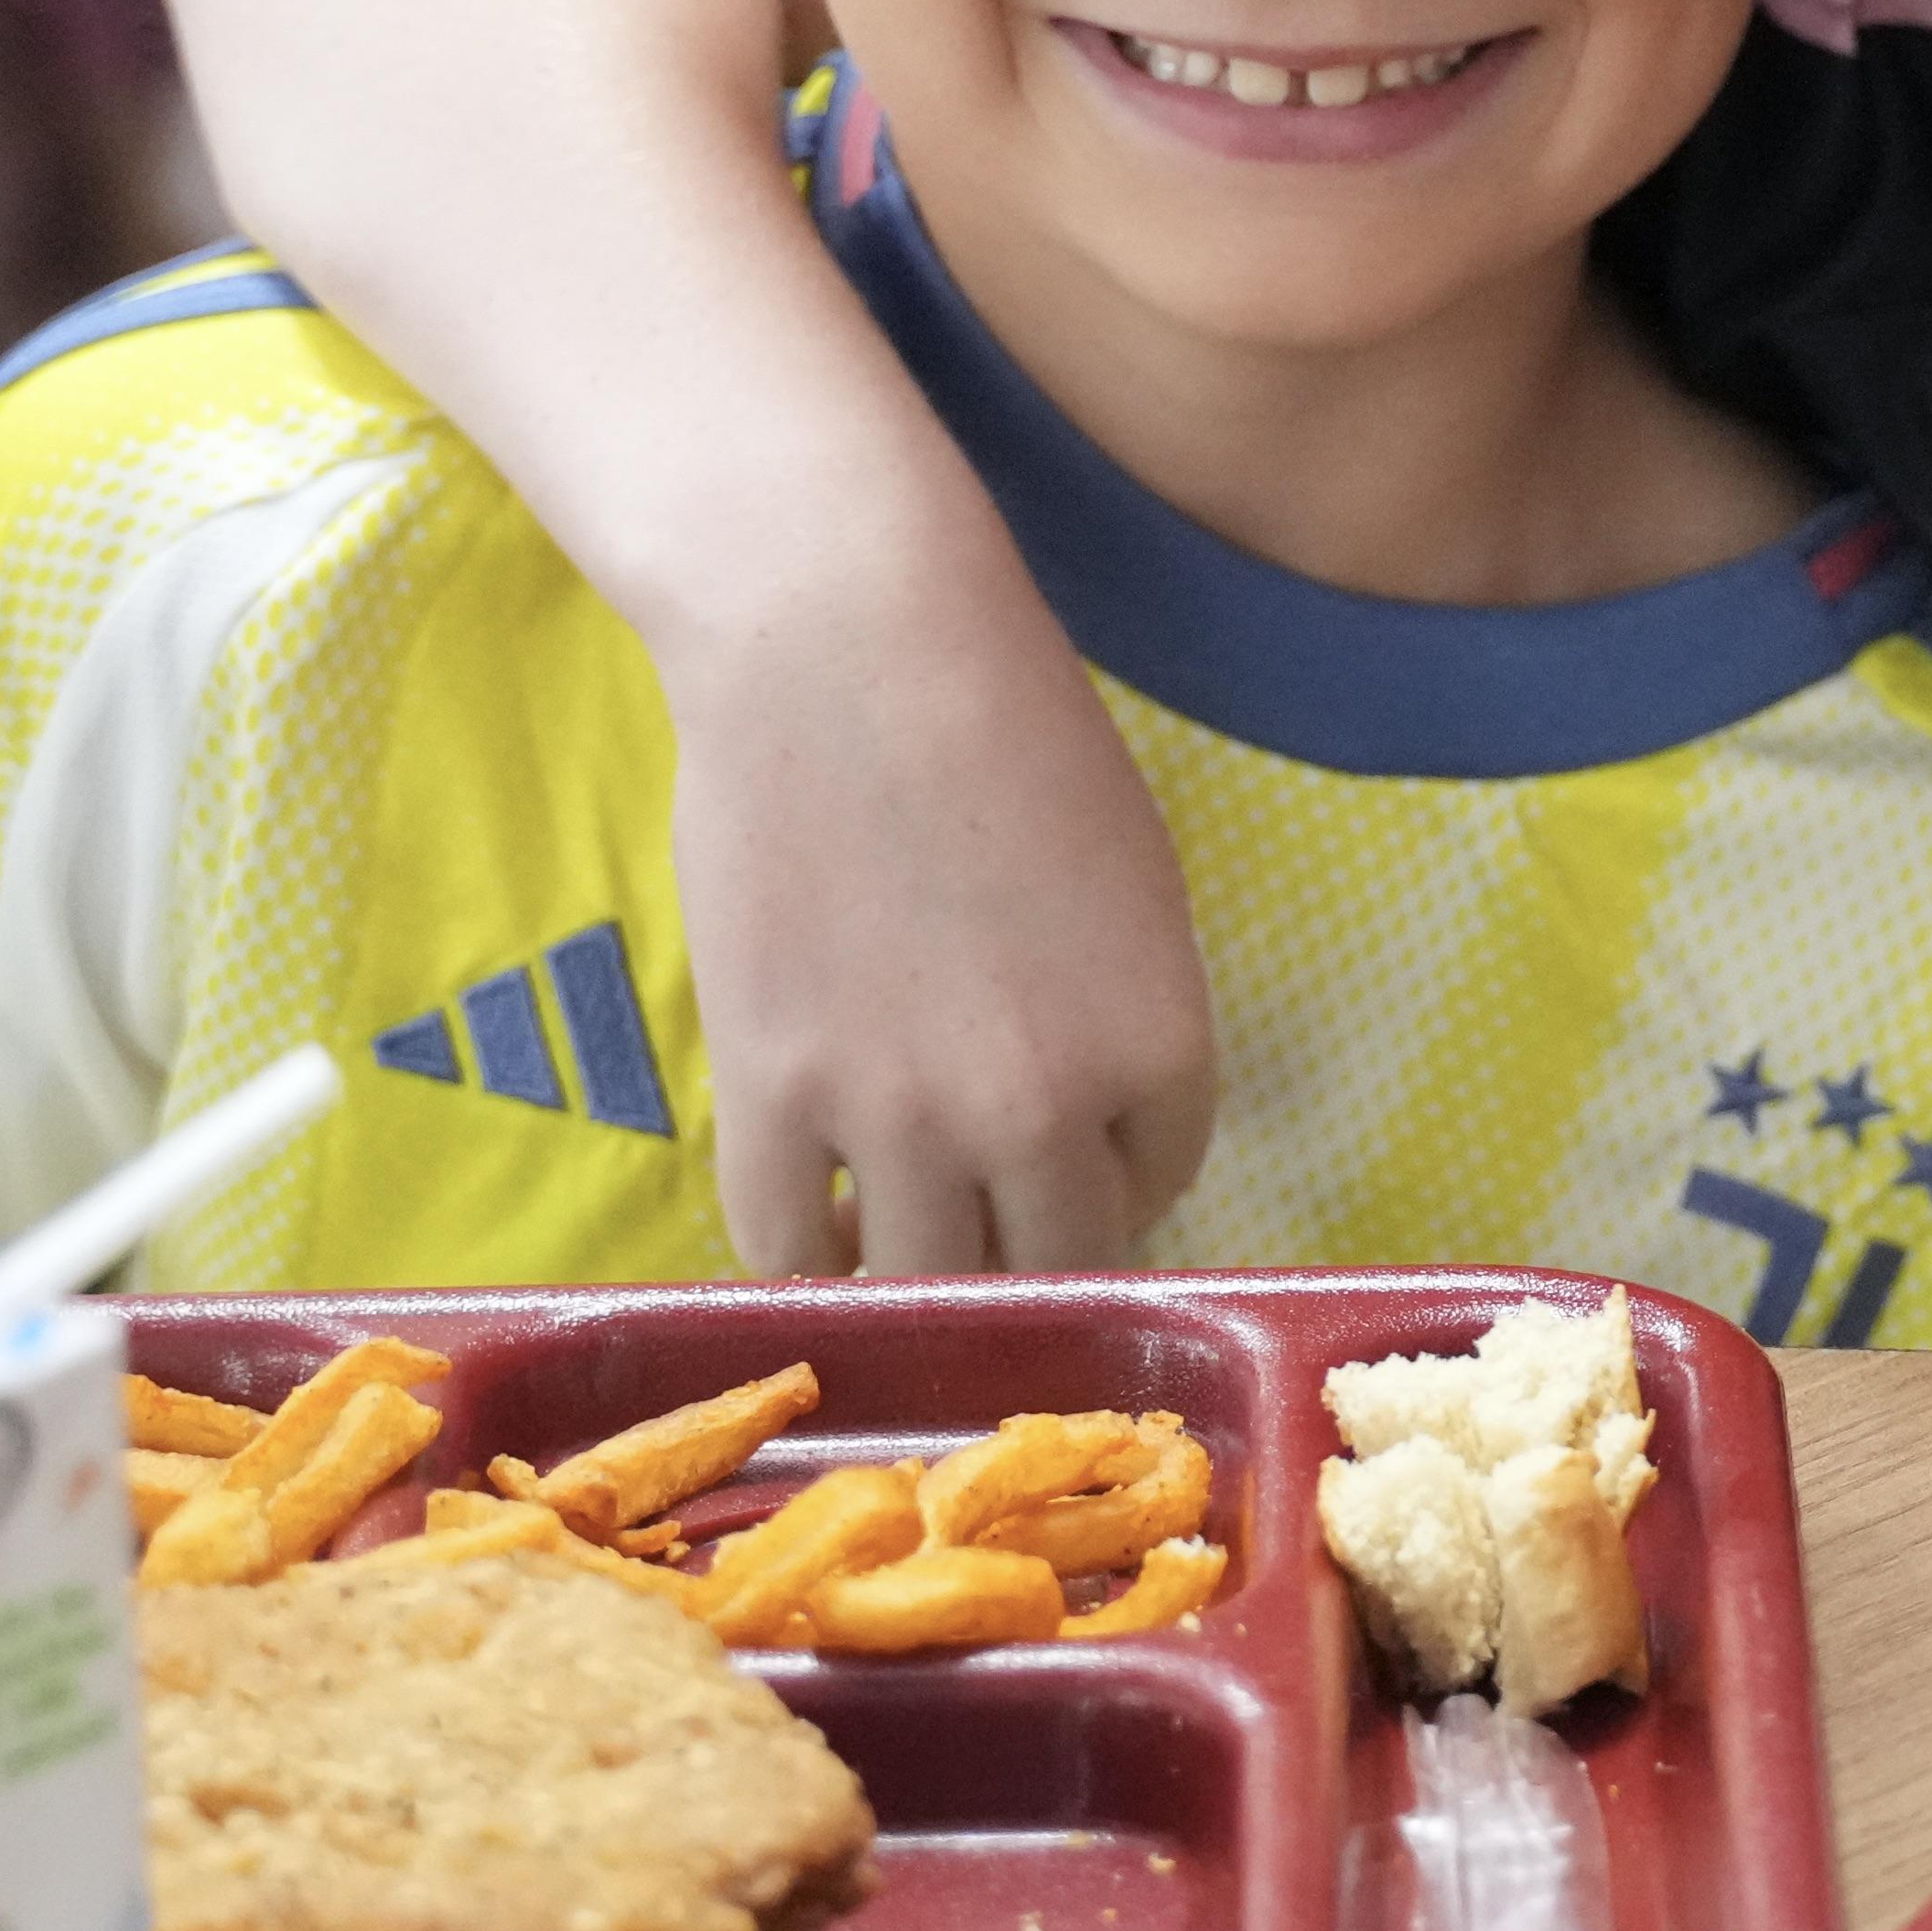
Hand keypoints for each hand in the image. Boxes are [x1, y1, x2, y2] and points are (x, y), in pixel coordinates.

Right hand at [653, 524, 1223, 1274]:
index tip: (1066, 1163)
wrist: (847, 648)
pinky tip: (810, 1221)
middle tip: (982, 1227)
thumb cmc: (1008, 731)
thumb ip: (1123, 1022)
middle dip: (1024, 1250)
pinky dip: (802, 1257)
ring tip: (889, 1237)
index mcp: (1159, 1046)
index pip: (1159, 1186)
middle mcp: (1045, 1108)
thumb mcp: (1131, 885)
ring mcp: (902, 1115)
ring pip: (923, 1282)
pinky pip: (788, 1247)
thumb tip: (1084, 1128)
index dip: (1110, 1180)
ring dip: (914, 1275)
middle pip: (1053, 1264)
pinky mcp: (772, 1095)